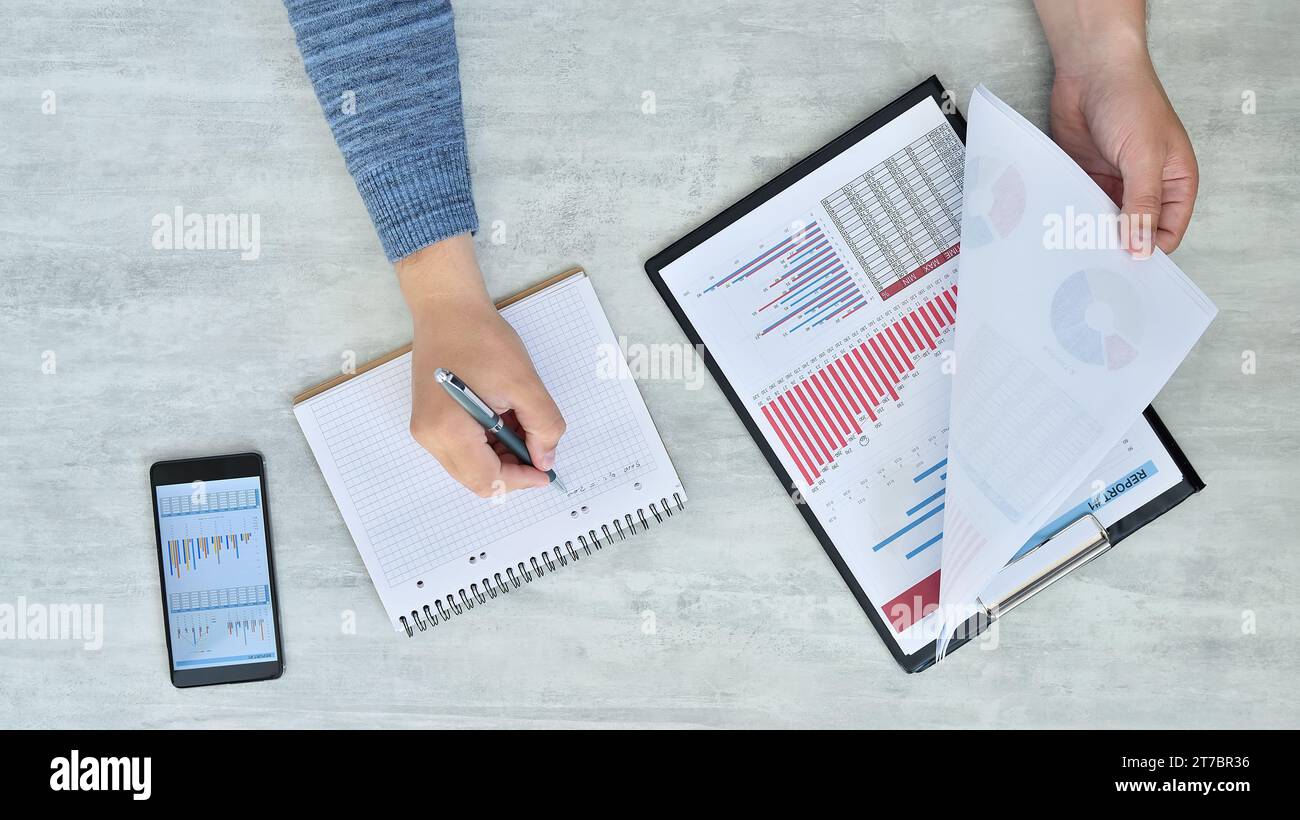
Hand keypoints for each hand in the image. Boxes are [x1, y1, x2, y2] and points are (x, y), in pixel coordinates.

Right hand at [397, 235, 565, 497]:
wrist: (448, 308)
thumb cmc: (482, 338)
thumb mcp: (524, 383)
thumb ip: (542, 426)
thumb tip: (545, 459)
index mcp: (448, 430)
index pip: (487, 481)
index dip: (521, 481)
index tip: (545, 471)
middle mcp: (429, 437)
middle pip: (476, 479)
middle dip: (512, 470)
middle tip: (538, 449)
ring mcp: (425, 430)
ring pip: (469, 466)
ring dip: (501, 457)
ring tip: (522, 426)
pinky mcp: (429, 420)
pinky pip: (461, 448)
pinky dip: (487, 444)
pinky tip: (504, 419)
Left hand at [1035, 1, 1197, 255]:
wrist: (1091, 70)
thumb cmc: (1131, 102)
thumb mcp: (1144, 156)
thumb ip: (1142, 203)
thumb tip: (1141, 249)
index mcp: (1174, 182)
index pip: (1168, 232)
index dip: (1149, 252)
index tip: (1126, 271)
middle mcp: (1145, 186)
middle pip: (1133, 231)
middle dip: (1116, 248)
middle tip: (1093, 271)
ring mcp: (1113, 182)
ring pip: (1102, 222)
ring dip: (1089, 235)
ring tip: (1071, 257)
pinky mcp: (1084, 176)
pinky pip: (1078, 206)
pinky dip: (1070, 219)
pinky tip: (1057, 233)